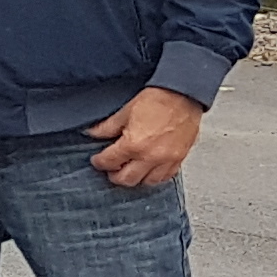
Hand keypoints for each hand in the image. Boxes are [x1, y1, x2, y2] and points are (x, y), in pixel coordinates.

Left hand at [84, 88, 205, 188]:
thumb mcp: (125, 111)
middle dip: (115, 175)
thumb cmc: (158, 100)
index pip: (109, 162)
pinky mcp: (180, 158)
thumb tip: (93, 133)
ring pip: (147, 182)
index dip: (99, 162)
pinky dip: (155, 176)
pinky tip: (149, 169)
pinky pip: (165, 177)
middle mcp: (150, 156)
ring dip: (136, 178)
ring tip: (130, 169)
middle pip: (126, 179)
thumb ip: (107, 127)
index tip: (98, 160)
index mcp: (133, 144)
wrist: (183, 94)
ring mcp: (167, 160)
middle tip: (111, 168)